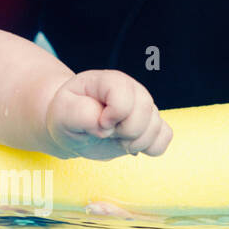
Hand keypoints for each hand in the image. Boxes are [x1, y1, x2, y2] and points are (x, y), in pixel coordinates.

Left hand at [45, 70, 171, 159]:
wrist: (72, 128)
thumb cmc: (67, 117)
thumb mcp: (63, 114)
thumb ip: (81, 114)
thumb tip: (105, 126)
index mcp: (108, 80)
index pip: (124, 95)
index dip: (113, 115)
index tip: (99, 123)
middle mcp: (131, 89)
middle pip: (145, 112)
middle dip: (125, 132)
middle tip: (106, 133)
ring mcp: (144, 105)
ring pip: (157, 127)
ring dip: (136, 142)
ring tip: (116, 139)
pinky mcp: (151, 123)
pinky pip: (165, 137)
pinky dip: (150, 147)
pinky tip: (130, 145)